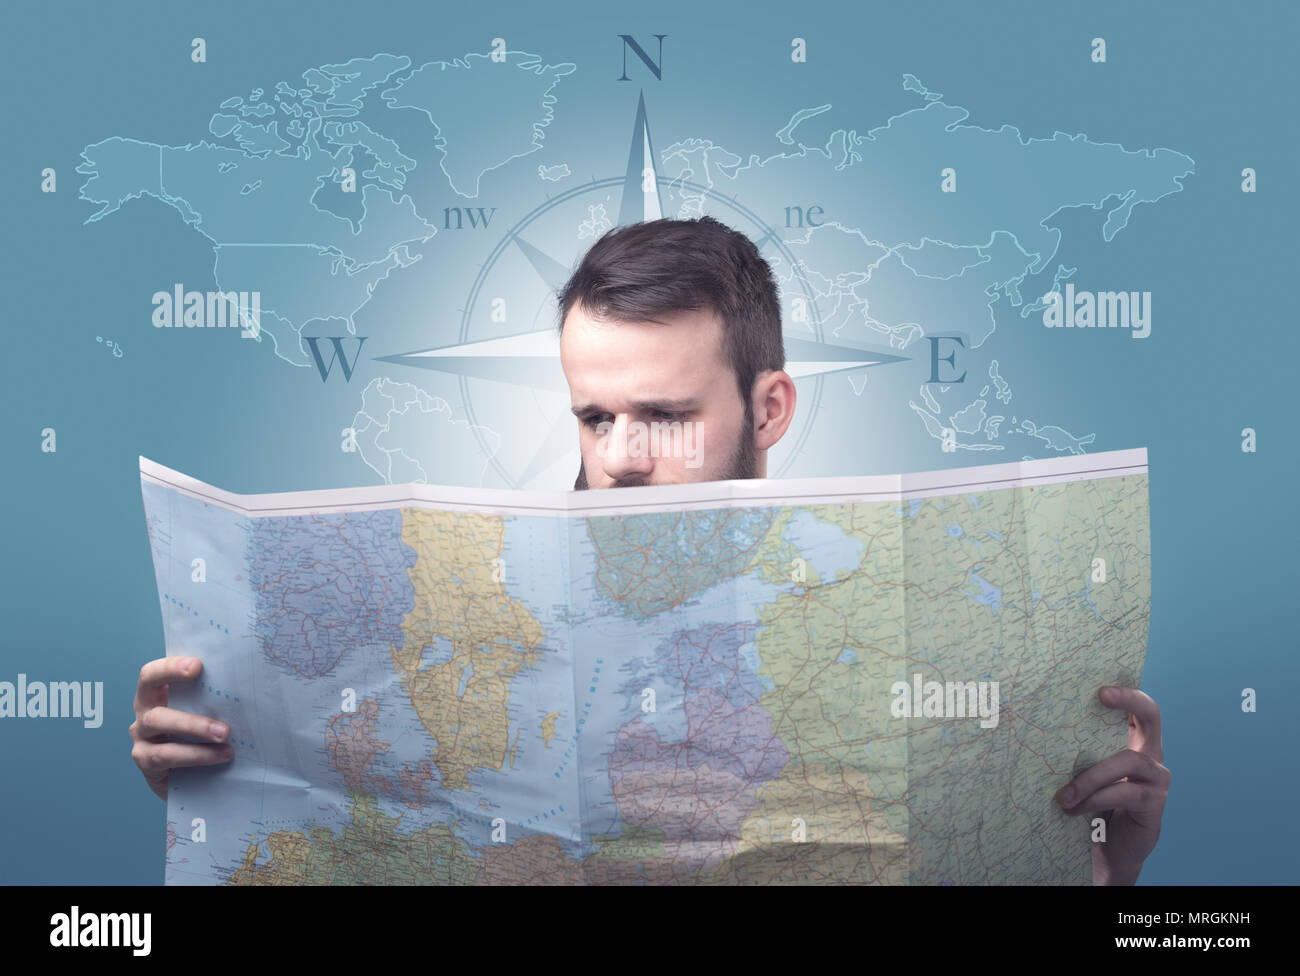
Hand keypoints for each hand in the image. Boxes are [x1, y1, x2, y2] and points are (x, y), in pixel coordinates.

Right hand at [129, 656, 232, 800]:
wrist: (194, 780)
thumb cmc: (204, 737)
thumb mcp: (207, 714)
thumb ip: (214, 700)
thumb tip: (247, 688)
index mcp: (157, 694)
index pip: (153, 674)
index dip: (170, 667)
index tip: (198, 666)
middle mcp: (145, 711)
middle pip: (150, 696)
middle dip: (187, 693)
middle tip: (219, 712)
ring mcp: (142, 737)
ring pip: (159, 723)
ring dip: (195, 727)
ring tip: (225, 735)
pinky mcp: (145, 761)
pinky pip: (166, 755)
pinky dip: (196, 755)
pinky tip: (220, 757)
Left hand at [1056, 686, 1168, 884]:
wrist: (1106, 852)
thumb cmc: (1088, 806)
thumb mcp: (1081, 773)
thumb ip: (1075, 752)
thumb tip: (1033, 725)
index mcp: (1131, 742)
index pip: (1136, 708)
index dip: (1126, 692)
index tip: (1101, 687)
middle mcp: (1150, 755)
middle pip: (1151, 716)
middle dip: (1130, 700)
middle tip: (1102, 694)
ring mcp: (1156, 779)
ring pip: (1128, 760)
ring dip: (1090, 777)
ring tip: (1063, 796)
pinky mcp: (1153, 804)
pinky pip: (1124, 793)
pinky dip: (1095, 799)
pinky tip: (1073, 809)